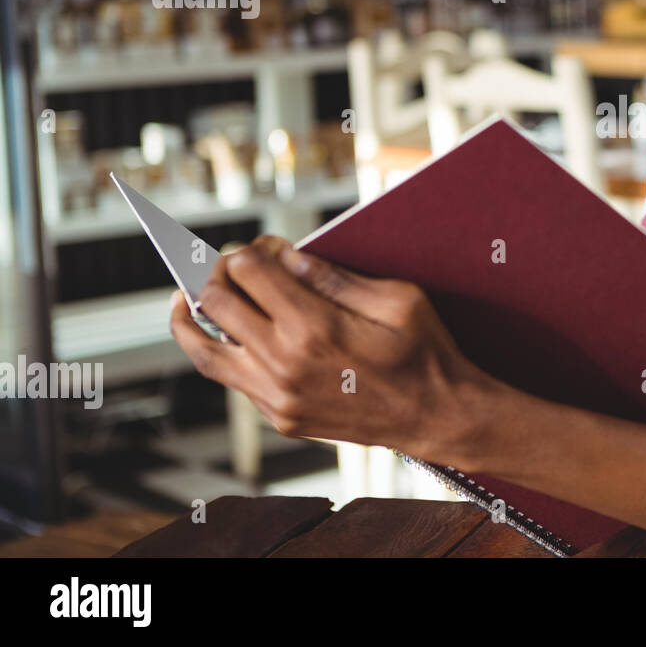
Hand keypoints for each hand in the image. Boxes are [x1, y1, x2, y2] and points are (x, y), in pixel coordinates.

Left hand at [169, 234, 496, 466]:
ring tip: (189, 295)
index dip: (253, 249)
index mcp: (314, 327)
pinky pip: (231, 379)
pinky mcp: (281, 417)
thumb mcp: (396, 298)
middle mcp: (285, 363)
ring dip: (191, 314)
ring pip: (204, 349)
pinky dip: (222, 350)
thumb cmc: (424, 353)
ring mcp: (278, 396)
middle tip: (234, 263)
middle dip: (219, 270)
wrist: (437, 415)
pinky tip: (233, 334)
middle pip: (215, 301)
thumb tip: (288, 257)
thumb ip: (334, 277)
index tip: (270, 247)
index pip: (247, 270)